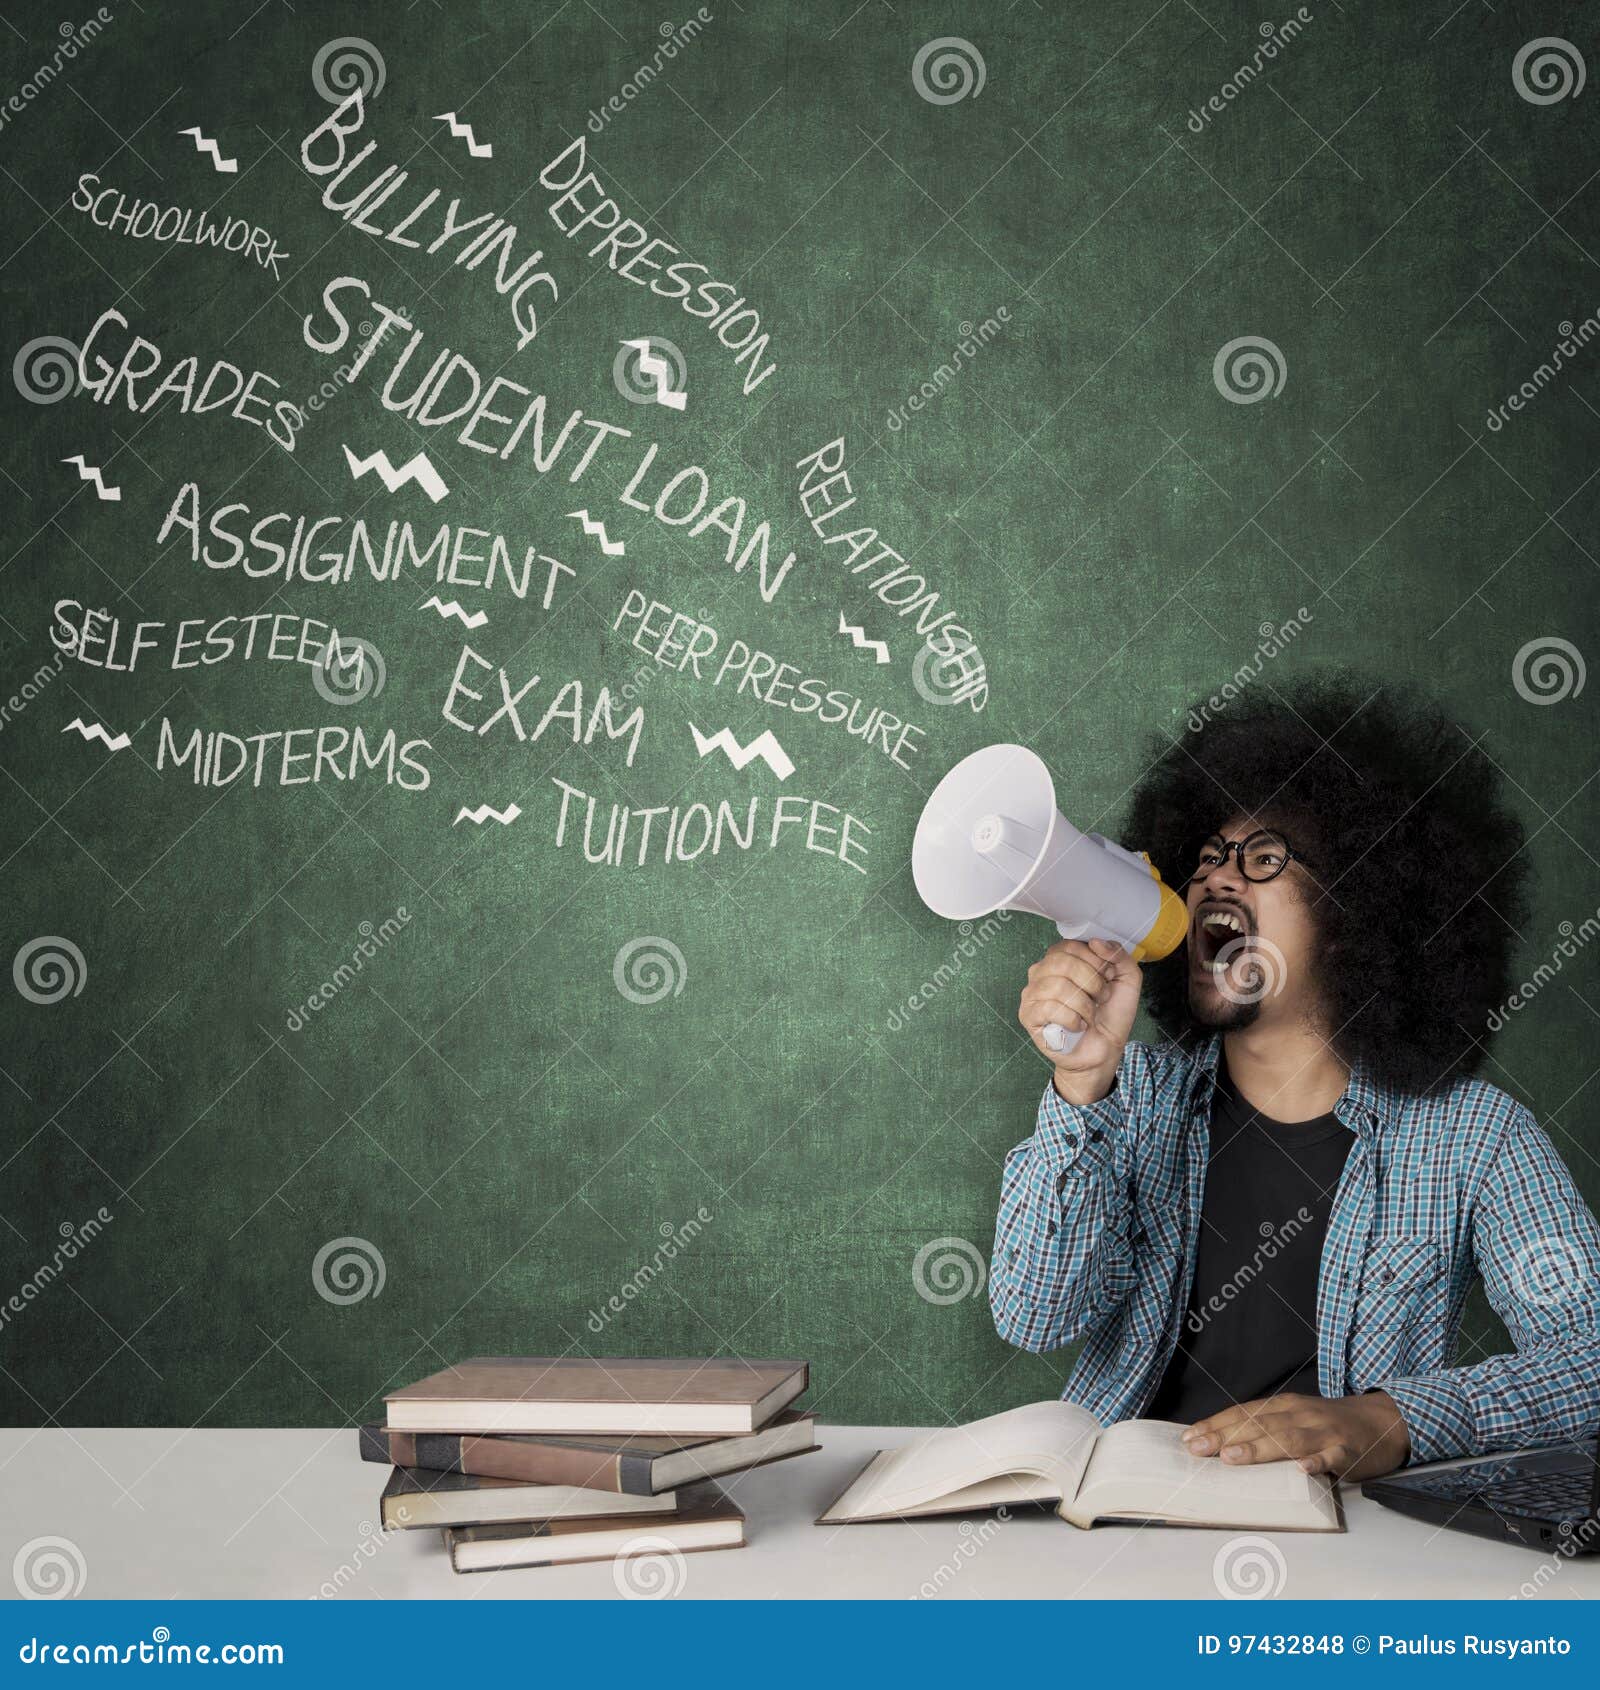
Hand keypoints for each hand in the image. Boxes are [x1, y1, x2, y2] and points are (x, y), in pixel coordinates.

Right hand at [1017, 938, 1141, 1103]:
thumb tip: (1096, 942)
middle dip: (1091, 982)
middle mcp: (1042, 972)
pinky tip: (1079, 1026)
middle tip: (1101, 997)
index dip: (1094, 960)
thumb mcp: (1126, 980)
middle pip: (1062, 962)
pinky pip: (1050, 1008)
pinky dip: (1073, 1019)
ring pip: (1057, 985)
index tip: (1108, 976)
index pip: (1070, 945)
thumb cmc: (1110, 1015)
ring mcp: (1032, 993)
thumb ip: (1119, 955)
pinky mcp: (1028, 1015)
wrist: (1104, 1050)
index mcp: (1061, 959)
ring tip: (1090, 1015)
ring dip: (1084, 1004)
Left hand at [1181, 1390, 1411, 1480]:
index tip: (1190, 1438)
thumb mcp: (1295, 1418)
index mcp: (1284, 1407)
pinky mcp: (1347, 1451)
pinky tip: (1303, 1469)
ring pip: (1289, 1439)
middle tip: (1200, 1449)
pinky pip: (1331, 1457)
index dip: (1216, 1425)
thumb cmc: (1328, 1424)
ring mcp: (1324, 1432)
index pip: (1243, 1413)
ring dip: (1259, 1447)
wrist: (1380, 1420)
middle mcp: (1300, 1415)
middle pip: (1259, 1424)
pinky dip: (1317, 1462)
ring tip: (1234, 1457)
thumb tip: (1224, 1444)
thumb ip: (1266, 1427)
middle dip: (1226, 1436)